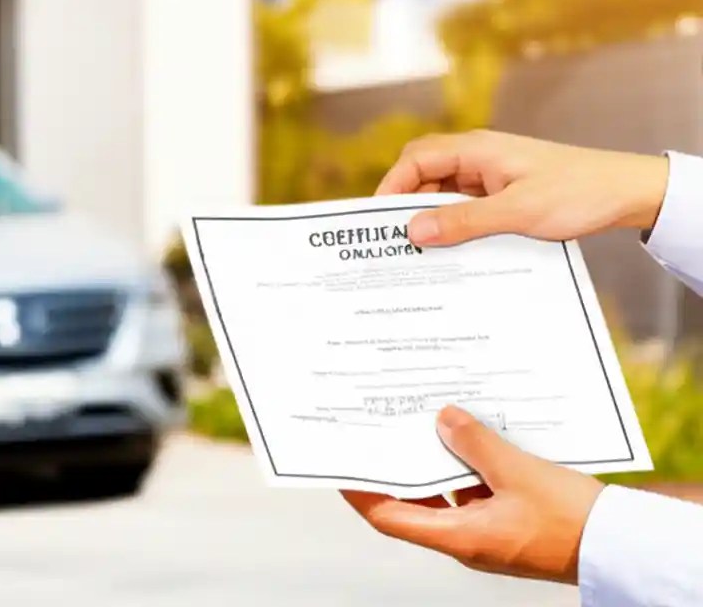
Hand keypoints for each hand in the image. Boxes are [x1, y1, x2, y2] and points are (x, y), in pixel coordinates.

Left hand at [342, 406, 602, 583]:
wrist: (624, 546)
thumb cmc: (572, 520)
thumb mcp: (517, 472)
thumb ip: (475, 444)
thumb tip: (442, 419)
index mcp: (458, 537)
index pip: (388, 516)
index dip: (361, 491)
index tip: (341, 463)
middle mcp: (467, 538)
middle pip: (416, 502)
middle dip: (401, 465)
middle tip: (384, 430)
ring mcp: (490, 532)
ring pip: (449, 493)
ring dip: (440, 460)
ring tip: (427, 421)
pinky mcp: (512, 523)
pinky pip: (480, 492)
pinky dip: (473, 465)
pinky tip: (476, 434)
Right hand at [377, 130, 668, 246]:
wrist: (627, 192)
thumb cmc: (578, 192)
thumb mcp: (517, 213)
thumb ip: (463, 221)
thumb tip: (414, 231)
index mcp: (477, 149)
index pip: (416, 159)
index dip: (390, 186)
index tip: (377, 219)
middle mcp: (479, 156)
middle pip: (423, 172)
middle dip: (405, 202)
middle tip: (393, 237)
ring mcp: (490, 173)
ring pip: (443, 190)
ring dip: (431, 215)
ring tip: (421, 248)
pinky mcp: (502, 190)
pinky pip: (464, 203)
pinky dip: (453, 221)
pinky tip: (453, 246)